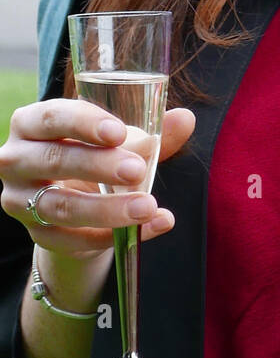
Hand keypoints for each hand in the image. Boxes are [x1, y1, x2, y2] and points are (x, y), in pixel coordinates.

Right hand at [0, 98, 195, 264]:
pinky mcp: (36, 234)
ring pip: (60, 206)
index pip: (52, 117)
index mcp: (32, 122)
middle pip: (54, 160)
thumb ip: (150, 133)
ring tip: (148, 206)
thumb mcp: (120, 142)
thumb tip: (185, 118)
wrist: (75, 202)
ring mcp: (20, 200)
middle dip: (99, 166)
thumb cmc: (96, 156)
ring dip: (107, 208)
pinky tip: (145, 229)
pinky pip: (70, 239)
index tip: (119, 132)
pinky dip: (110, 236)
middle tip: (138, 171)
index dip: (84, 123)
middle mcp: (17, 159)